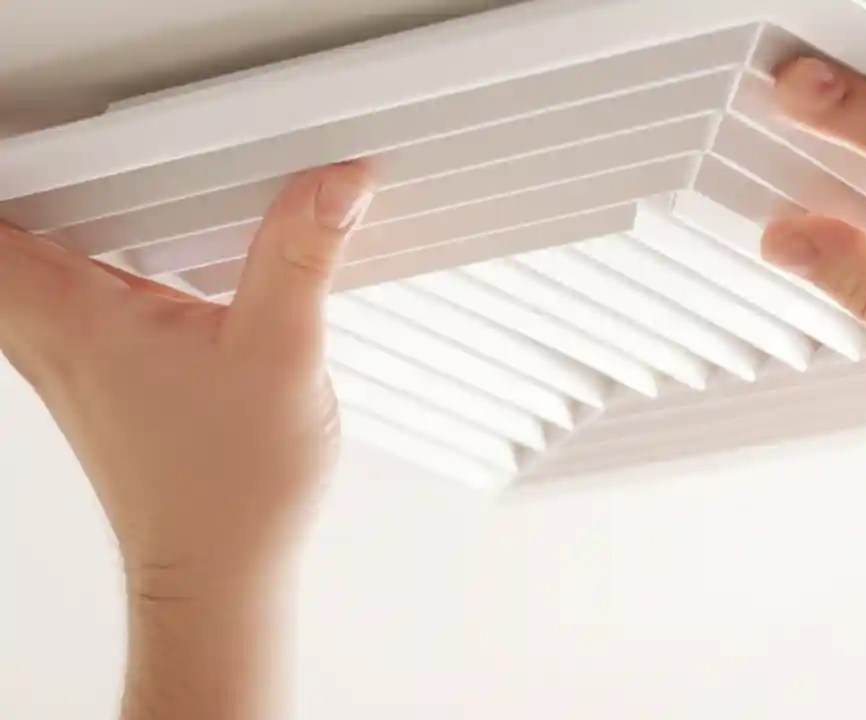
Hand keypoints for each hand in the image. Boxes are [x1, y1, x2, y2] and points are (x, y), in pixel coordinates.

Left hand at [0, 162, 371, 594]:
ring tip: (138, 194)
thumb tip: (333, 183)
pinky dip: (94, 264)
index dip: (20, 166)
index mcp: (71, 313)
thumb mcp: (282, 353)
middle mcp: (50, 333)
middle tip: (112, 160)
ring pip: (28, 266)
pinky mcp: (94, 377)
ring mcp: (65, 358)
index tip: (63, 131)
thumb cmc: (230, 489)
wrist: (221, 571)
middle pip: (8, 234)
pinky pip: (65, 298)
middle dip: (43, 184)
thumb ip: (302, 255)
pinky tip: (158, 262)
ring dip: (66, 221)